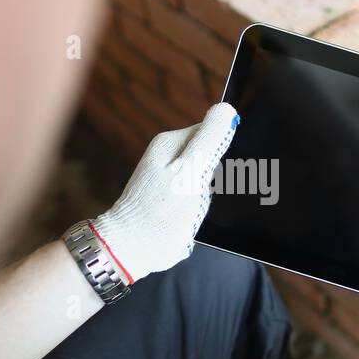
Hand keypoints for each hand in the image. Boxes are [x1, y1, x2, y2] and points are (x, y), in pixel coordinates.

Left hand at [90, 103, 238, 283]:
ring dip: (207, 197)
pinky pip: (199, 199)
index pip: (213, 132)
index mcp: (171, 142)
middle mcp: (168, 157)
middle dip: (215, 178)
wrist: (132, 250)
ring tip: (191, 209)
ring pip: (207, 181)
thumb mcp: (190, 172)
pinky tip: (189, 218)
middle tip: (200, 195)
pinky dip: (199, 209)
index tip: (215, 174)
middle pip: (211, 158)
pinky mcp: (171, 199)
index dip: (223, 152)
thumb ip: (210, 139)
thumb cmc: (159, 212)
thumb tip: (226, 109)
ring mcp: (170, 178)